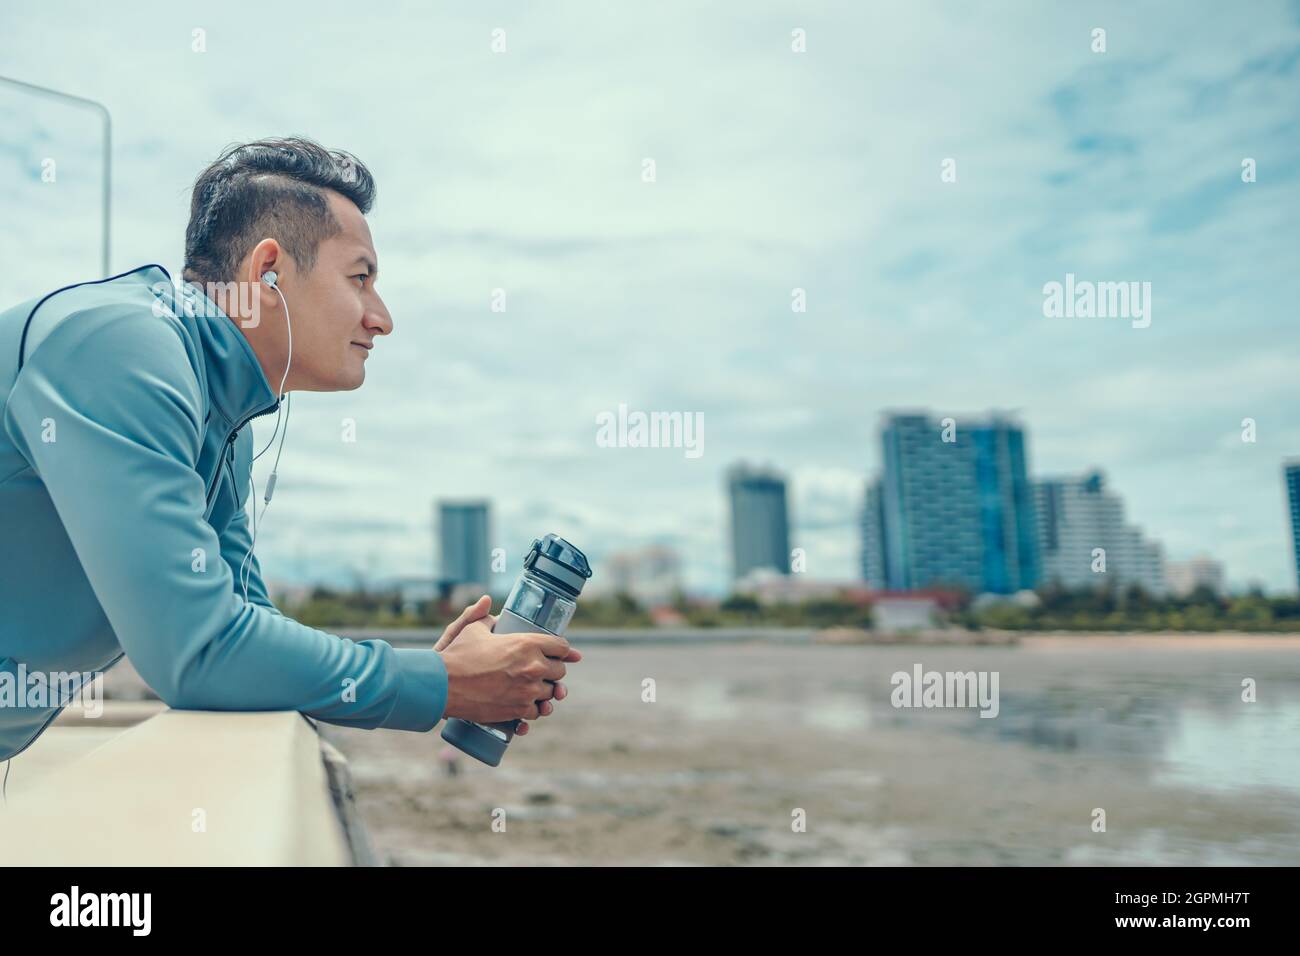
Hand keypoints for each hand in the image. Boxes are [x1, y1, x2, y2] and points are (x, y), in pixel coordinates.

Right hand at [435, 597, 581, 732]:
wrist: (443, 686)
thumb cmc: (457, 655)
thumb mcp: (472, 628)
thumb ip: (483, 614)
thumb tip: (487, 603)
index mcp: (528, 644)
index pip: (562, 646)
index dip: (562, 649)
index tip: (563, 652)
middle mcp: (533, 668)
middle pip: (560, 671)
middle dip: (553, 669)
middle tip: (543, 669)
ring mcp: (528, 691)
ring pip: (551, 693)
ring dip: (546, 690)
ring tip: (536, 688)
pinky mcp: (518, 711)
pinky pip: (537, 711)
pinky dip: (535, 708)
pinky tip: (530, 704)